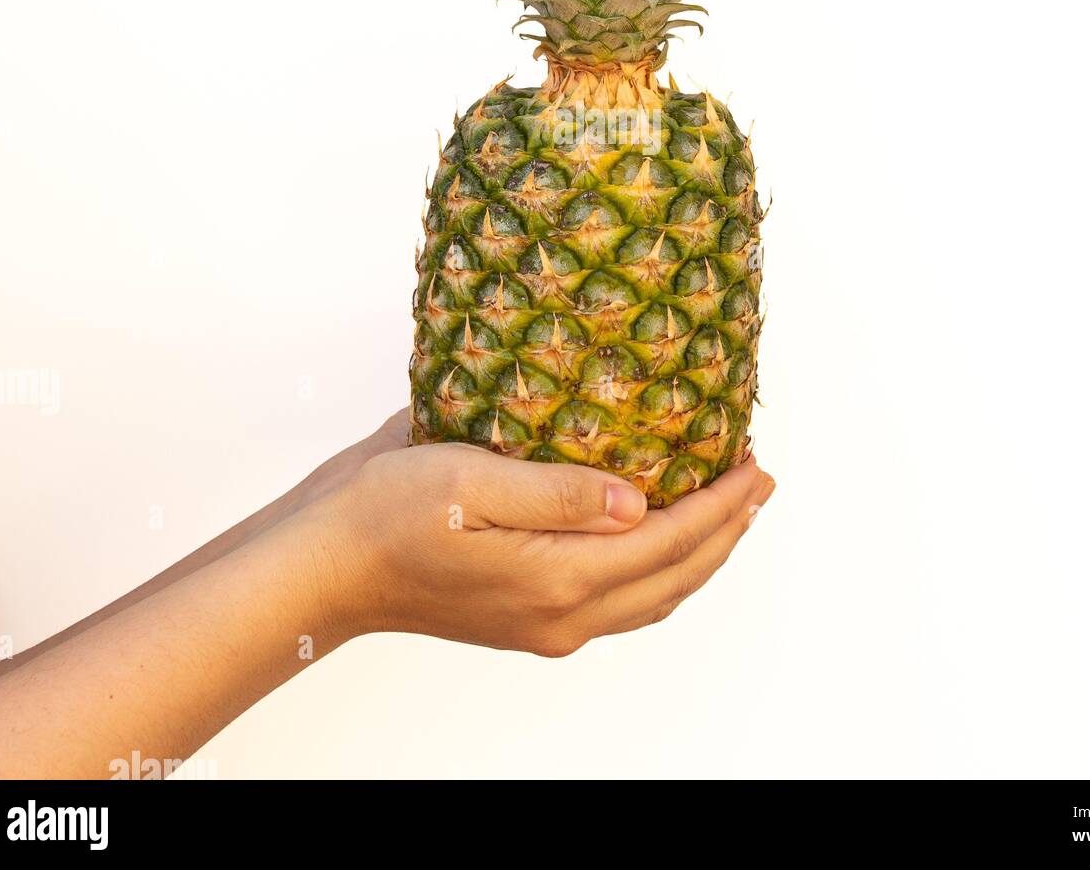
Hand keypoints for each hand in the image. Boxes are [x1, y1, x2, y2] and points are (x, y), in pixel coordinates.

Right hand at [332, 421, 774, 657]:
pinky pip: (619, 602)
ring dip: (699, 554)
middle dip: (726, 530)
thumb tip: (637, 502)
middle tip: (759, 480)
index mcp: (556, 578)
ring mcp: (547, 625)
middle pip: (674, 577)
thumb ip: (560, 493)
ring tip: (728, 509)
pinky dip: (658, 571)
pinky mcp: (530, 620)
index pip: (668, 542)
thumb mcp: (472, 481)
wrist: (330, 567)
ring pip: (651, 596)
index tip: (756, 465)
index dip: (721, 505)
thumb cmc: (388, 514)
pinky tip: (656, 540)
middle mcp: (563, 614)